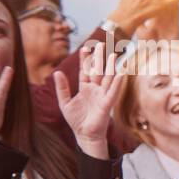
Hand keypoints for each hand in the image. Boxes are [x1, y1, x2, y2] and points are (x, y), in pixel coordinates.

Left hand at [56, 42, 126, 158]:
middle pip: (98, 70)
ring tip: (113, 55)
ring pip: (107, 79)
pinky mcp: (107, 104)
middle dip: (99, 58)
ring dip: (110, 67)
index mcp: (85, 88)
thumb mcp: (64, 102)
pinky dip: (118, 83)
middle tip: (101, 44)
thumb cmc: (76, 120)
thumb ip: (62, 88)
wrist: (84, 135)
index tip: (85, 47)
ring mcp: (102, 96)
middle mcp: (95, 90)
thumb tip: (57, 72)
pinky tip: (121, 73)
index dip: (85, 59)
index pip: (85, 70)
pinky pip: (113, 92)